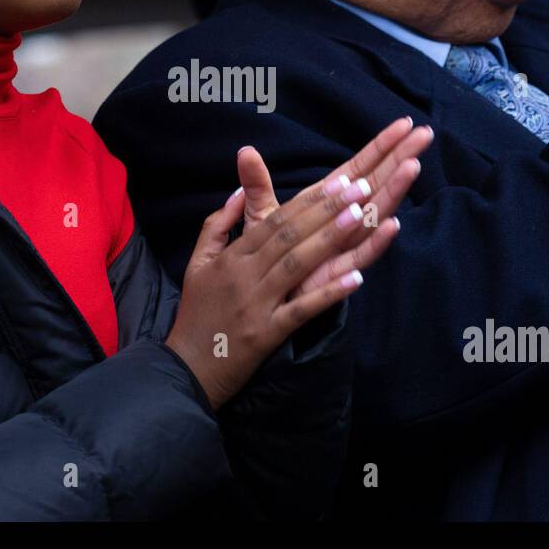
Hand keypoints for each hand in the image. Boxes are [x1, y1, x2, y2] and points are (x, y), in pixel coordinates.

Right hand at [167, 117, 432, 408]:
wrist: (188, 367)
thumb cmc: (196, 313)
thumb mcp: (197, 262)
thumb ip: (217, 225)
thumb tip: (237, 192)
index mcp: (231, 257)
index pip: (273, 221)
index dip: (307, 200)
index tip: (337, 181)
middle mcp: (244, 275)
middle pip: (289, 235)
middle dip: (326, 209)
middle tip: (360, 187)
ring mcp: (257, 304)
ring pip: (296, 264)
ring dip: (330, 238)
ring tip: (360, 216)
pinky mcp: (267, 333)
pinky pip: (302, 309)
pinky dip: (329, 293)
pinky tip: (356, 278)